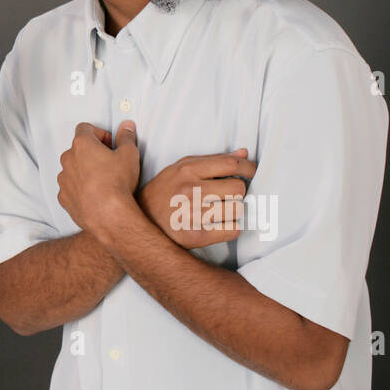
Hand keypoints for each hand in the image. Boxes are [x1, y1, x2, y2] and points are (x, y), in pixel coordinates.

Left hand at [56, 121, 140, 238]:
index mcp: (82, 144)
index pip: (85, 128)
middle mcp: (68, 159)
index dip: (99, 133)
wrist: (109, 215)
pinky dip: (80, 188)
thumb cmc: (118, 183)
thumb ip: (126, 137)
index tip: (110, 144)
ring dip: (85, 170)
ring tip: (103, 181)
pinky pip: (70, 187)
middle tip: (109, 162)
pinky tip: (95, 195)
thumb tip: (126, 126)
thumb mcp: (129, 155)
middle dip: (92, 152)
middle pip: (78, 149)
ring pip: (73, 168)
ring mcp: (63, 179)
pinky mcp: (63, 197)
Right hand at [136, 149, 256, 247]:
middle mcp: (190, 190)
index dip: (249, 169)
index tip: (253, 173)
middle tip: (226, 197)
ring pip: (237, 210)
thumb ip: (212, 160)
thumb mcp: (180, 168)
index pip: (231, 165)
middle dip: (237, 193)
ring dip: (233, 212)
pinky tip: (218, 226)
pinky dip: (230, 229)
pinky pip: (232, 230)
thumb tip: (244, 154)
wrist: (136, 221)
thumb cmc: (163, 192)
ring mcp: (192, 213)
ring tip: (220, 212)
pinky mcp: (195, 235)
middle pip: (238, 189)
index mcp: (187, 169)